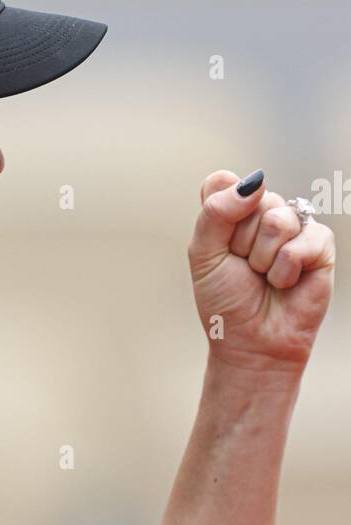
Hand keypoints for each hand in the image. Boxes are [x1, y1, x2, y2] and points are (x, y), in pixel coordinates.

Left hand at [188, 169, 334, 375]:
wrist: (251, 343)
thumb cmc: (226, 302)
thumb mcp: (204, 255)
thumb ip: (216, 212)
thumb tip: (255, 181)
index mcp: (232, 211)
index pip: (222, 182)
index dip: (218, 213)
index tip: (219, 245)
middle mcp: (264, 213)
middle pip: (252, 200)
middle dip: (240, 243)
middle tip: (244, 268)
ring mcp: (294, 227)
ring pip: (277, 219)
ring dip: (263, 258)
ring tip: (265, 277)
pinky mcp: (320, 245)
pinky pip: (301, 241)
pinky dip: (285, 270)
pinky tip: (285, 283)